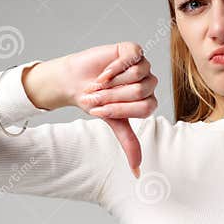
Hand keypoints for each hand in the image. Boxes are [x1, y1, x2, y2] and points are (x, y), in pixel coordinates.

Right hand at [66, 42, 158, 178]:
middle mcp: (148, 83)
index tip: (102, 110)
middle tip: (97, 95)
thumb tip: (138, 172)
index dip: (122, 109)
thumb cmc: (95, 100)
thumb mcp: (113, 123)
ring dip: (113, 82)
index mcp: (148, 101)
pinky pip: (132, 58)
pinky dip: (115, 67)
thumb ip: (128, 143)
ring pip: (138, 75)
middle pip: (140, 91)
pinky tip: (104, 72)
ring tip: (100, 82)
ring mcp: (142, 65)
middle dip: (114, 96)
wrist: (74, 81)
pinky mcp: (132, 50)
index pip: (146, 108)